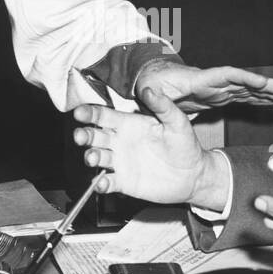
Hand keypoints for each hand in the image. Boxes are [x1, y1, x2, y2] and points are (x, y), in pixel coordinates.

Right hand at [73, 86, 226, 205]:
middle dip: (84, 135)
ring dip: (91, 157)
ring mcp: (120, 162)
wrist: (193, 175)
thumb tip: (148, 89)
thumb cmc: (184, 145)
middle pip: (94, 136)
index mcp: (128, 124)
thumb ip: (162, 106)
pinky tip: (102, 183)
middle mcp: (119, 142)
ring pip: (97, 158)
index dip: (89, 113)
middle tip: (80, 136)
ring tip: (93, 158)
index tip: (80, 112)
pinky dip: (101, 183)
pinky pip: (107, 182)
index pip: (103, 116)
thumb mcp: (177, 122)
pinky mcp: (123, 182)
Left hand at [134, 61, 272, 112]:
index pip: (225, 76)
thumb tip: (146, 93)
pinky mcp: (216, 96)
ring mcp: (216, 89)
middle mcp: (211, 83)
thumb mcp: (148, 90)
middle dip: (263, 84)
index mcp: (197, 81)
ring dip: (265, 91)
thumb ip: (151, 95)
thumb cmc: (151, 85)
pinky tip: (271, 101)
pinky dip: (256, 98)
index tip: (262, 82)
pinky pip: (240, 96)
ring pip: (244, 88)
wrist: (152, 81)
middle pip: (241, 81)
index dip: (244, 79)